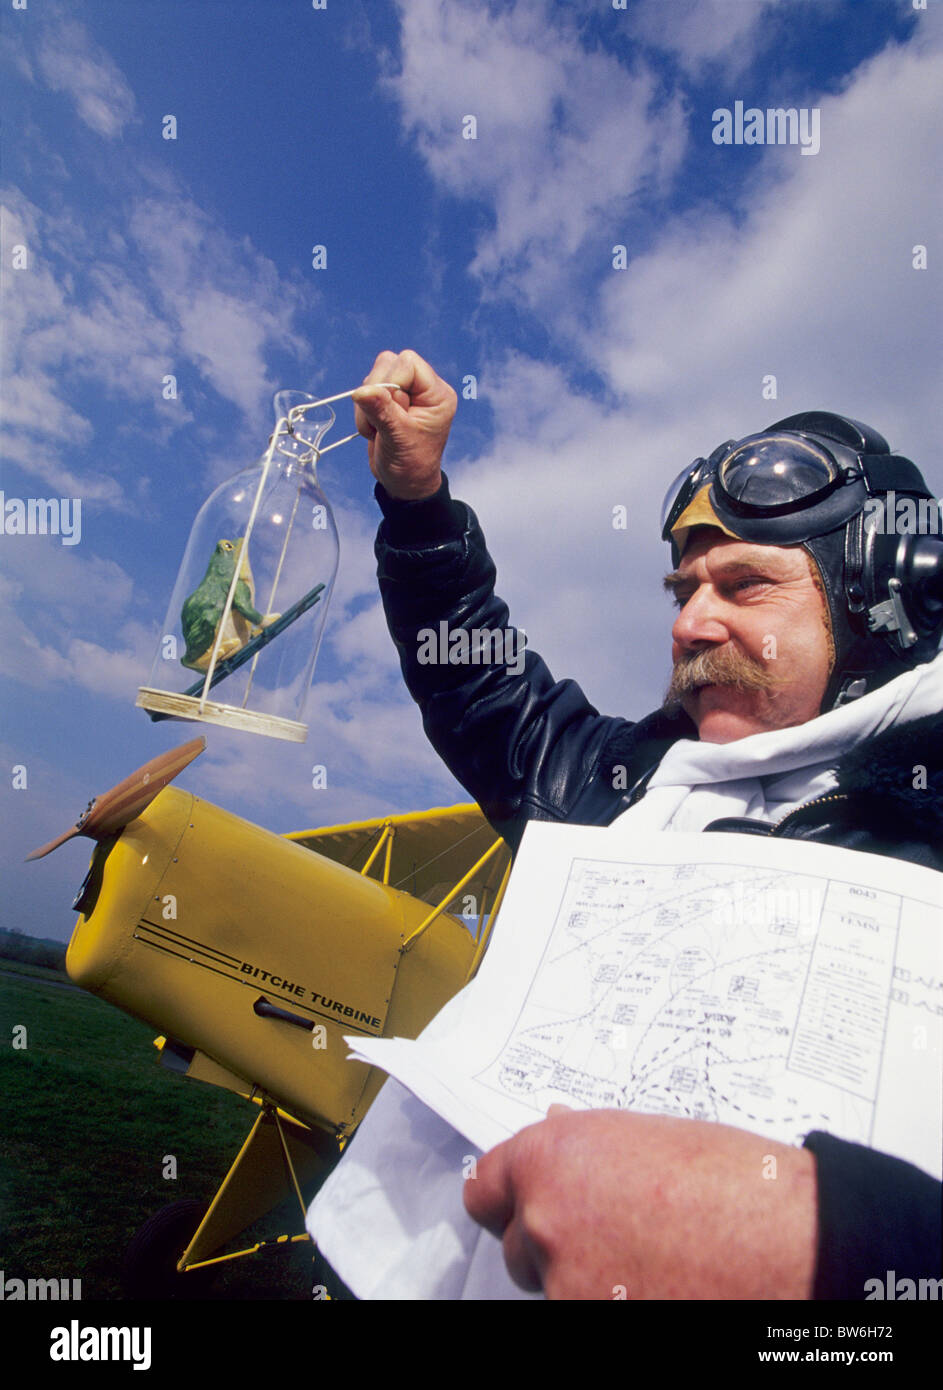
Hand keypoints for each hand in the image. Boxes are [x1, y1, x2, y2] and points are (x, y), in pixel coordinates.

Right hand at [353, 349, 456, 499]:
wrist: (404, 484)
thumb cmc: (410, 465)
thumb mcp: (397, 438)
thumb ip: (381, 411)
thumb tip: (361, 391)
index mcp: (437, 394)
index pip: (408, 363)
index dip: (392, 381)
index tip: (391, 410)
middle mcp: (423, 389)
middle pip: (388, 363)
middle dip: (377, 394)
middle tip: (383, 423)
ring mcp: (405, 393)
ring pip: (374, 376)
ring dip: (368, 405)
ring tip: (378, 430)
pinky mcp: (389, 400)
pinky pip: (366, 390)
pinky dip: (363, 410)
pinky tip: (374, 430)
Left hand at [463, 1108, 817, 1299]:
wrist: (796, 1245)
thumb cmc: (738, 1183)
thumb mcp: (650, 1138)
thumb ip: (587, 1146)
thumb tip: (557, 1131)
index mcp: (552, 1160)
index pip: (485, 1187)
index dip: (511, 1195)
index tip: (526, 1204)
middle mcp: (547, 1223)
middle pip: (518, 1245)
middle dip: (553, 1243)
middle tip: (611, 1236)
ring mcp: (568, 1288)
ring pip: (553, 1289)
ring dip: (585, 1281)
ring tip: (653, 1265)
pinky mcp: (592, 1329)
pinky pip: (583, 1314)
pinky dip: (613, 1306)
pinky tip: (663, 1288)